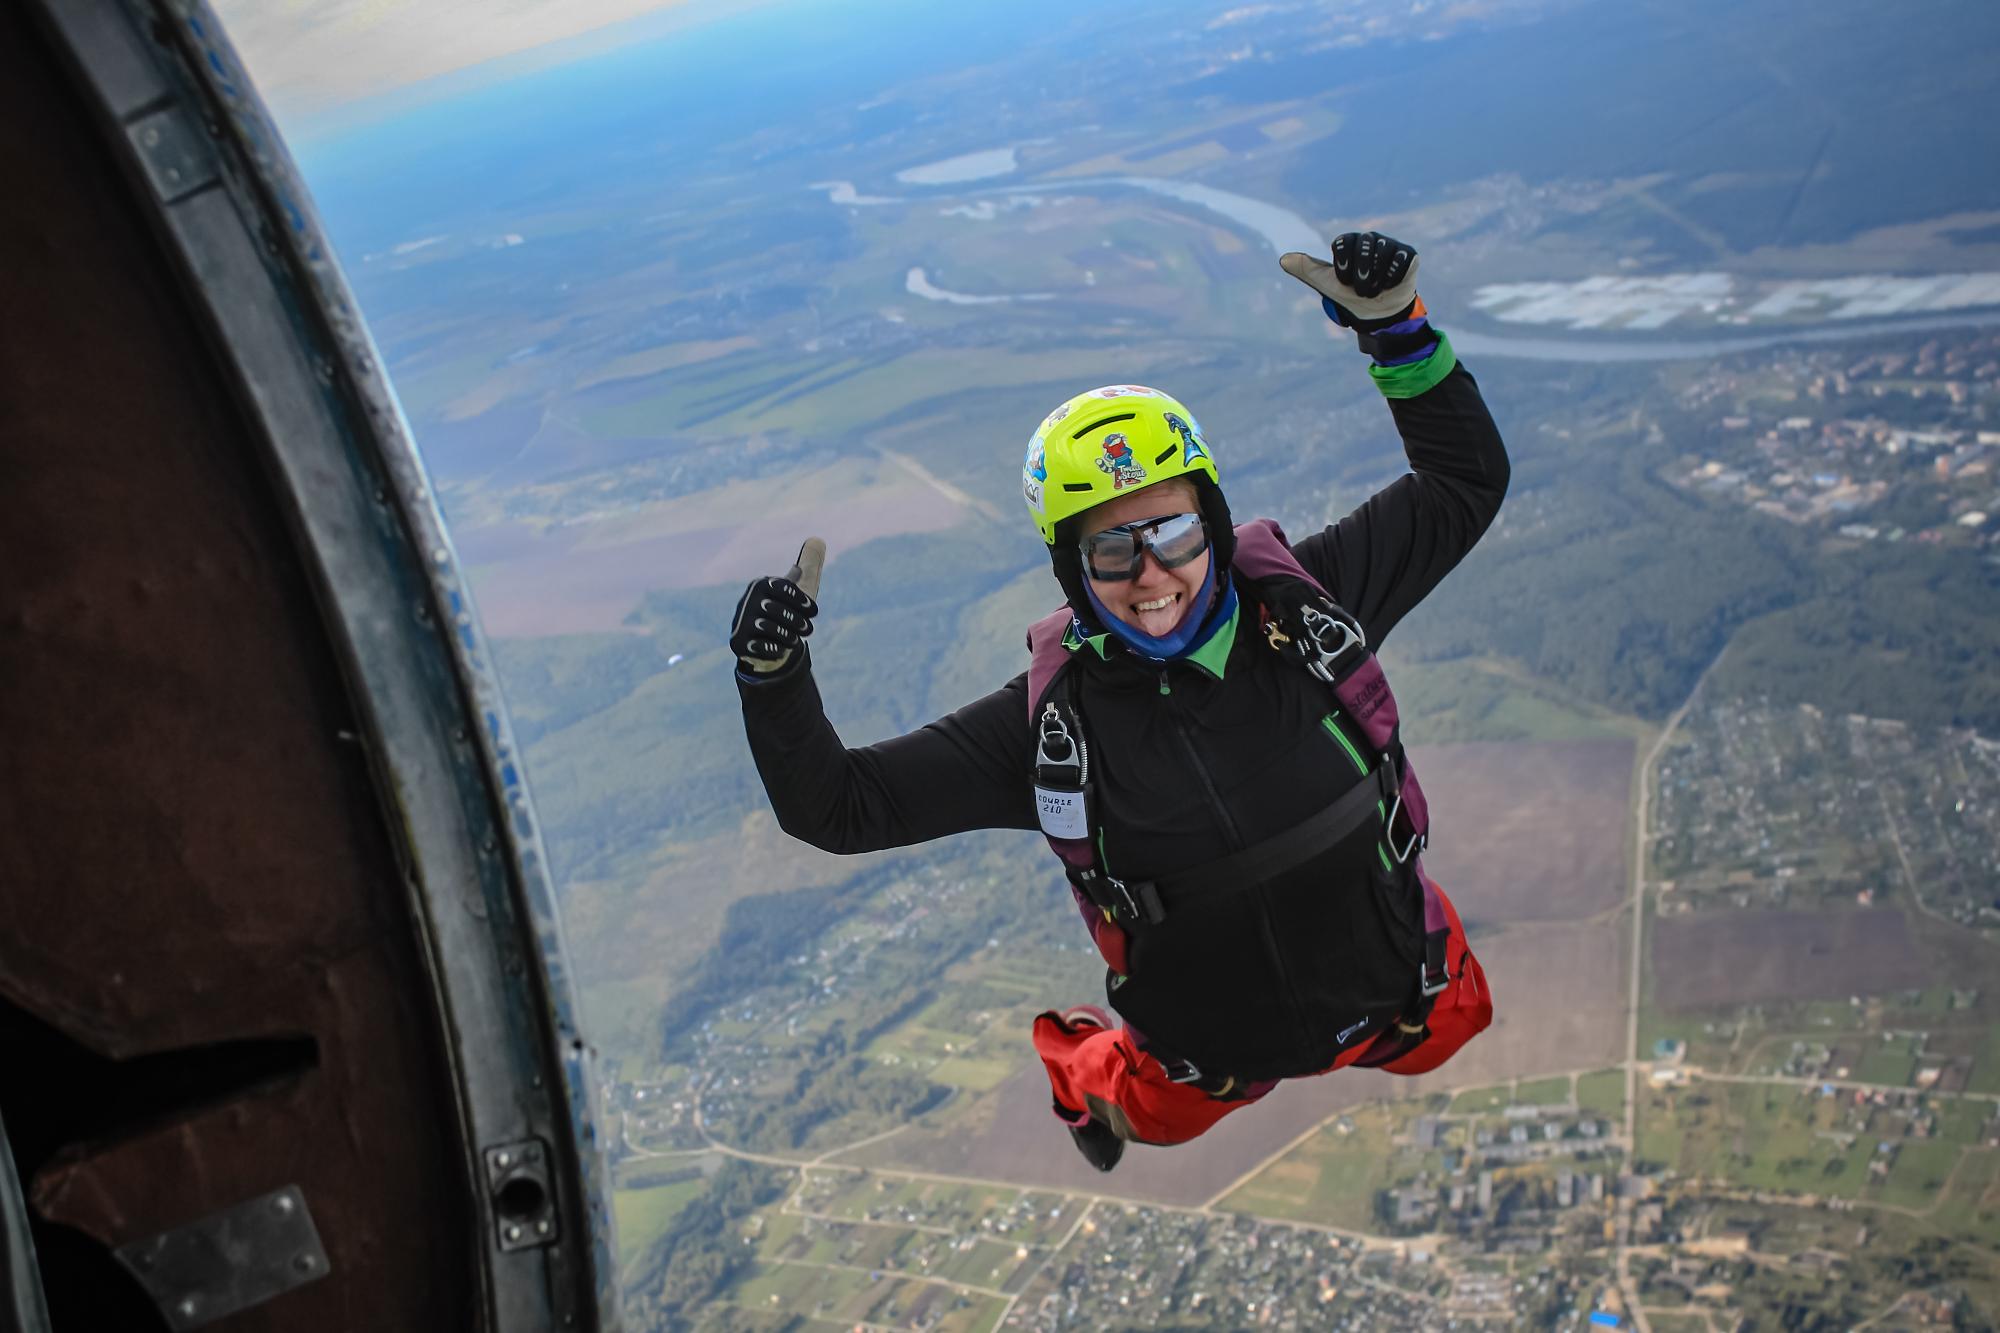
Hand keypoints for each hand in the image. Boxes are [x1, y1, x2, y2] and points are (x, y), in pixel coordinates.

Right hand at [731, 538, 826, 675]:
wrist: (766, 642)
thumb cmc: (787, 611)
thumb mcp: (799, 589)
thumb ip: (809, 566)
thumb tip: (817, 540)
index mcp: (761, 584)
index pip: (784, 588)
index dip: (802, 600)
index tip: (813, 610)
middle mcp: (747, 600)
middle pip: (778, 610)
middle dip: (798, 622)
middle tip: (808, 629)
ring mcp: (740, 621)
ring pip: (770, 629)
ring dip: (789, 637)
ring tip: (795, 639)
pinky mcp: (738, 642)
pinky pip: (761, 647)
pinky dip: (776, 650)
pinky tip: (779, 649)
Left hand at [1279, 231, 1419, 329]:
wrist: (1376, 312)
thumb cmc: (1349, 294)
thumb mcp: (1325, 284)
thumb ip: (1305, 270)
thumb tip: (1283, 259)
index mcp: (1349, 241)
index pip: (1343, 241)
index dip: (1343, 264)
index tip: (1343, 280)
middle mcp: (1370, 238)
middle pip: (1365, 243)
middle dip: (1361, 272)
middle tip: (1360, 289)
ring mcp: (1390, 244)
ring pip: (1384, 250)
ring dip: (1376, 278)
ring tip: (1373, 290)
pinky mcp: (1408, 254)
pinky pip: (1402, 259)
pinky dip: (1393, 277)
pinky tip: (1389, 285)